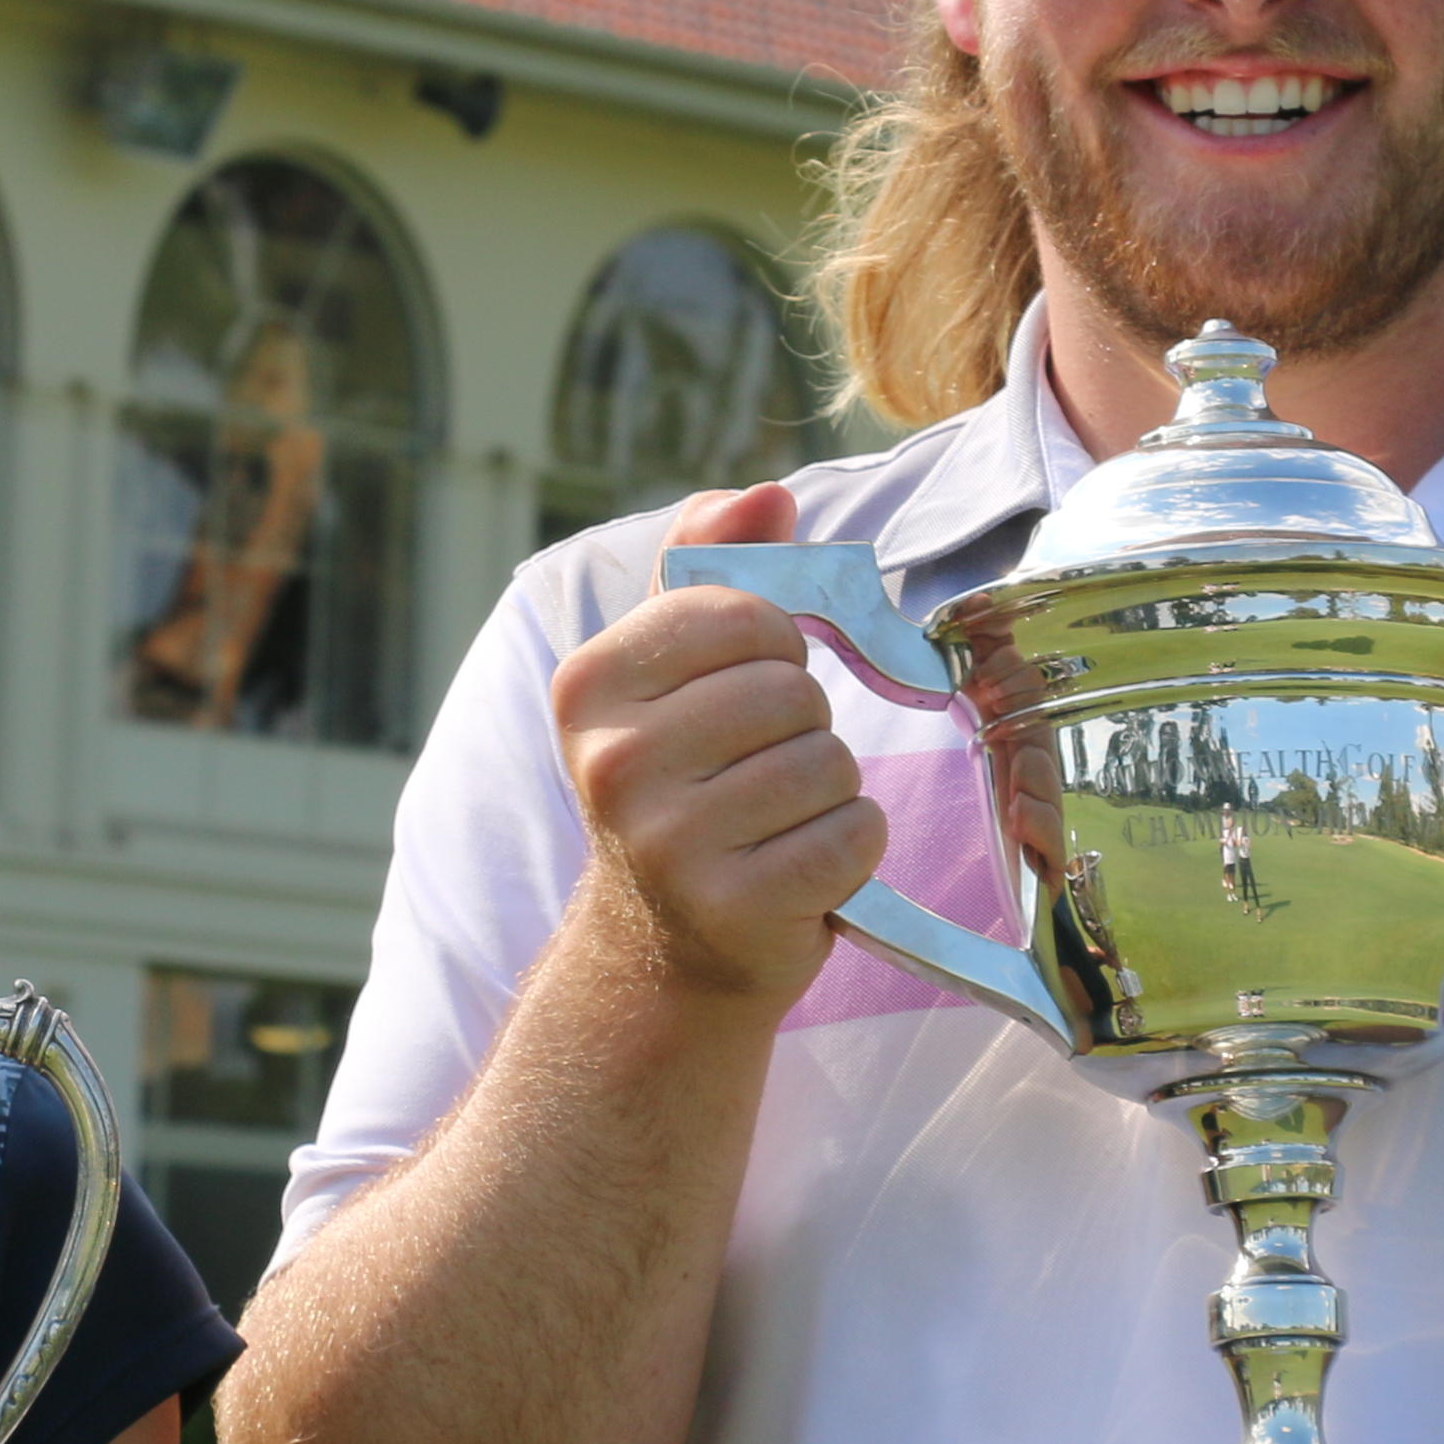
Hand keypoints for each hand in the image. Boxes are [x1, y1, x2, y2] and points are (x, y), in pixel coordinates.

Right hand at [550, 484, 885, 1012]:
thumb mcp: (673, 673)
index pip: (745, 616)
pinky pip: (854, 835)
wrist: (663, 948)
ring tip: (776, 822)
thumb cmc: (685, 787)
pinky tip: (800, 869)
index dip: (772, 650)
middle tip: (757, 774)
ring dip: (828, 790)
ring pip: (831, 762)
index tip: (739, 695)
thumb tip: (767, 495)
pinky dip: (850, 849)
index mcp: (589, 686)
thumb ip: (715, 569)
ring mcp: (668, 845)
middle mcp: (613, 764)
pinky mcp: (733, 910)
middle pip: (793, 691)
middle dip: (803, 727)